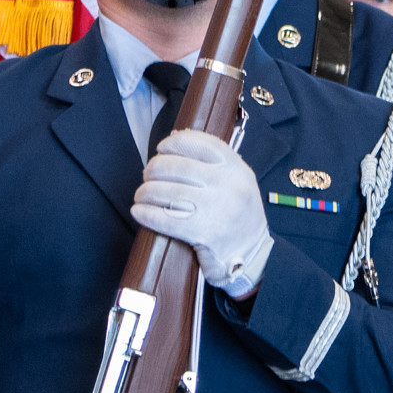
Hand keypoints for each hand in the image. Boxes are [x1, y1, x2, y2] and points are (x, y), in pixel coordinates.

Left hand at [133, 130, 272, 294]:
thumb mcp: (238, 181)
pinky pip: (166, 218)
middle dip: (154, 169)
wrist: (253, 254)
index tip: (162, 149)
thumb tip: (175, 138)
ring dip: (146, 192)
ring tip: (141, 196)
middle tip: (148, 177)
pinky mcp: (204, 233)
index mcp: (236, 169)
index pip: (200, 144)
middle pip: (177, 167)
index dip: (174, 143)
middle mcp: (228, 185)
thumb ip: (213, 162)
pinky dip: (147, 213)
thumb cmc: (239, 215)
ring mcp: (216, 209)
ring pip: (168, 191)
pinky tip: (139, 212)